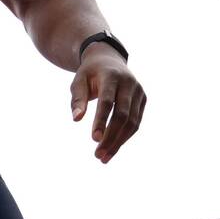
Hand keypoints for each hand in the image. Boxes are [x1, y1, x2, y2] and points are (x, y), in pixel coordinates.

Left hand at [69, 46, 145, 162]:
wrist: (109, 60)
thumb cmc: (89, 74)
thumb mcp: (78, 82)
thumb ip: (77, 100)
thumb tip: (76, 119)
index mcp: (111, 77)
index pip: (107, 102)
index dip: (101, 121)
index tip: (94, 139)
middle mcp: (128, 83)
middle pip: (122, 115)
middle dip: (110, 137)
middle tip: (97, 155)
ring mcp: (138, 91)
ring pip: (132, 122)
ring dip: (119, 142)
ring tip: (104, 157)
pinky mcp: (143, 99)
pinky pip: (136, 122)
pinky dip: (125, 137)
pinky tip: (113, 148)